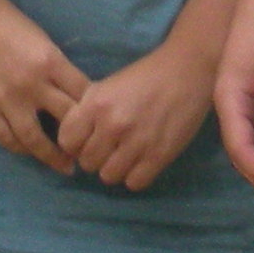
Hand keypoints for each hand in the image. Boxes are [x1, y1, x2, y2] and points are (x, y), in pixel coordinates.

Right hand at [0, 0, 89, 173]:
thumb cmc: (8, 24)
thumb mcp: (43, 40)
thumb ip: (57, 69)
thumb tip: (76, 96)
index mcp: (51, 62)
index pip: (84, 96)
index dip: (95, 114)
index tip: (101, 125)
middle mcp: (32, 84)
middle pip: (66, 121)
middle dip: (82, 140)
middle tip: (90, 152)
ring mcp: (6, 99)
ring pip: (35, 140)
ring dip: (53, 157)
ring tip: (64, 166)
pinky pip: (6, 138)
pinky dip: (20, 148)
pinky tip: (30, 151)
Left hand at [56, 40, 215, 190]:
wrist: (186, 70)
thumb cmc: (144, 76)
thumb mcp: (106, 86)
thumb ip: (87, 111)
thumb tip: (71, 142)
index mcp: (95, 104)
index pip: (67, 142)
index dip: (75, 143)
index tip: (87, 139)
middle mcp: (113, 124)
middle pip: (87, 163)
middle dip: (96, 157)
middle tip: (110, 146)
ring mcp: (137, 142)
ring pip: (109, 176)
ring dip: (116, 168)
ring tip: (126, 154)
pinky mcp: (160, 155)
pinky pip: (135, 183)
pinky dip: (136, 175)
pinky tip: (142, 160)